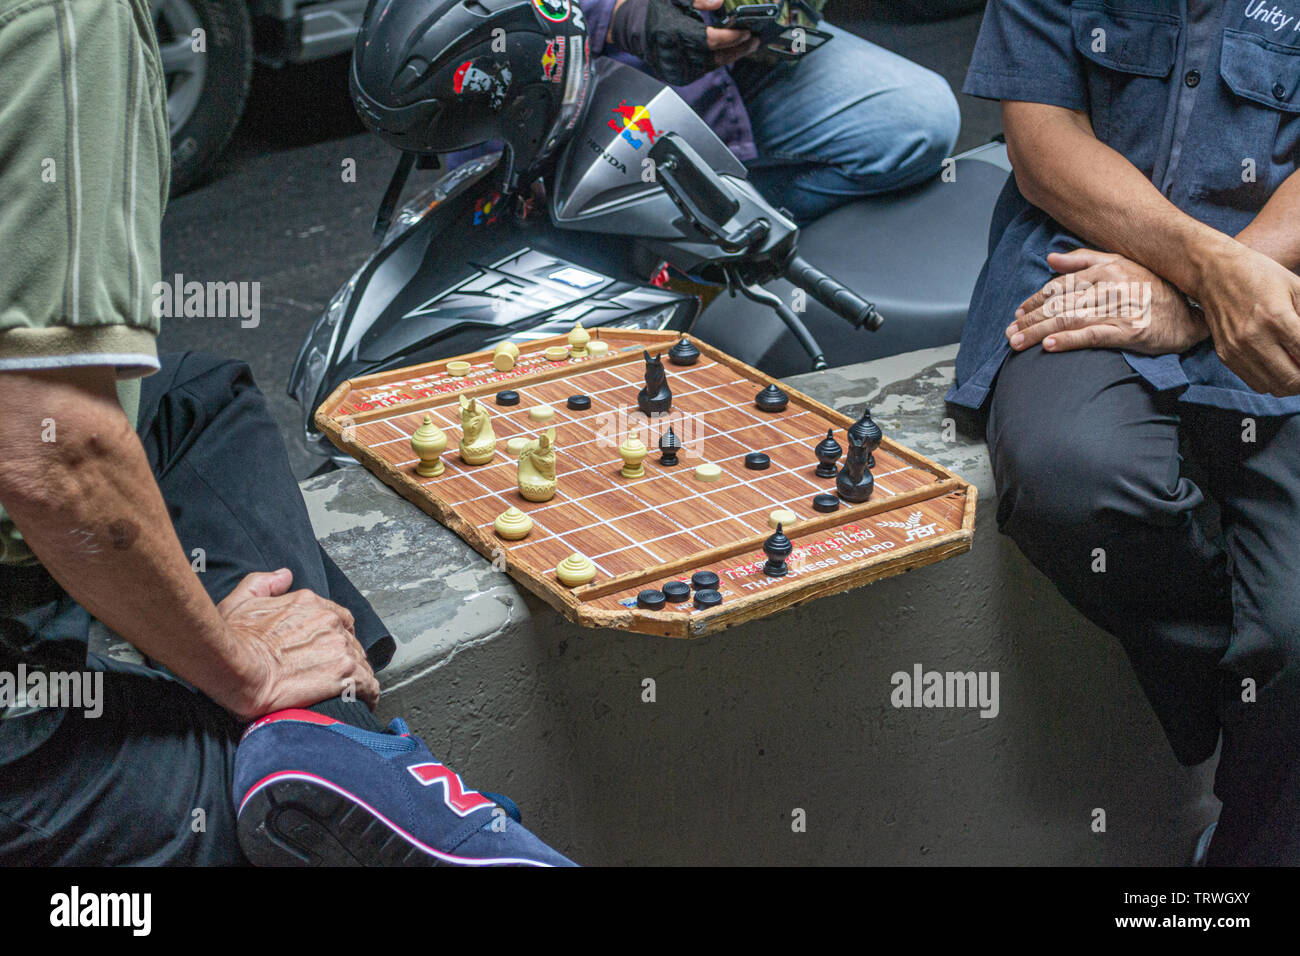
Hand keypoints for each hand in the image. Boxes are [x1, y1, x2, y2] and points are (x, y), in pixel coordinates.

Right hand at [219, 568, 379, 720]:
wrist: (235, 667)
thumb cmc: (233, 640)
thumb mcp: (241, 600)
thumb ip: (263, 584)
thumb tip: (284, 576)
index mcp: (310, 604)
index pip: (338, 618)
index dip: (337, 636)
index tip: (330, 651)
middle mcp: (330, 622)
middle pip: (351, 642)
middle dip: (346, 658)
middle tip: (336, 677)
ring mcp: (340, 647)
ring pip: (361, 663)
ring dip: (357, 678)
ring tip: (348, 694)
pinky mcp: (345, 674)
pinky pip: (368, 685)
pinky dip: (367, 695)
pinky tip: (362, 703)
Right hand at [608, 0, 758, 85]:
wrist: (634, 29)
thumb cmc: (656, 8)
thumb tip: (719, 2)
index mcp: (672, 31)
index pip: (709, 40)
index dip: (731, 37)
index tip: (747, 30)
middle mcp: (674, 54)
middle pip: (715, 56)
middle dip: (738, 48)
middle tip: (754, 40)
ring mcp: (676, 68)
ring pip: (712, 65)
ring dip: (732, 55)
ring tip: (747, 45)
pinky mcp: (679, 76)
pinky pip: (705, 70)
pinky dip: (719, 61)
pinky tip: (730, 52)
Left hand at [1006, 249, 1208, 355]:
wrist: (1191, 313)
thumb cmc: (1153, 288)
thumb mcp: (1122, 264)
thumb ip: (1084, 260)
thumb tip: (1050, 259)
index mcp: (1107, 269)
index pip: (1061, 285)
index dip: (1036, 299)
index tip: (1018, 312)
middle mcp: (1111, 286)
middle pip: (1060, 304)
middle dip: (1030, 319)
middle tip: (1009, 332)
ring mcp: (1120, 309)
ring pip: (1069, 320)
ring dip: (1038, 332)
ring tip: (1017, 343)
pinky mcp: (1129, 331)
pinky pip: (1092, 335)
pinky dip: (1068, 341)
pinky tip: (1048, 347)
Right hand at [1191, 239, 1299, 396]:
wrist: (1214, 272)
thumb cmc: (1260, 276)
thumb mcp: (1296, 288)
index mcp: (1276, 318)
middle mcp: (1254, 338)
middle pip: (1292, 380)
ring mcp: (1237, 349)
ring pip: (1274, 387)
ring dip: (1291, 382)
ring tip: (1296, 367)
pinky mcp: (1226, 355)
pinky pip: (1256, 383)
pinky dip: (1272, 381)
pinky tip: (1279, 365)